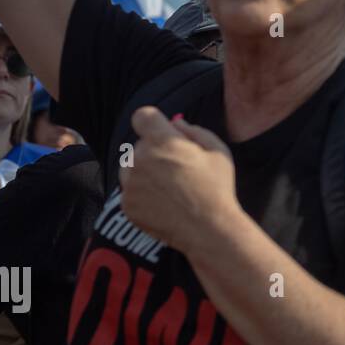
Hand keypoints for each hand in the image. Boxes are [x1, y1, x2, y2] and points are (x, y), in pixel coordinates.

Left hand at [118, 107, 239, 256]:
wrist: (208, 228)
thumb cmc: (217, 188)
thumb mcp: (218, 151)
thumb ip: (194, 131)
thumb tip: (176, 124)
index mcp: (162, 141)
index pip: (143, 116)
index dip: (153, 122)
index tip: (162, 132)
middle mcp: (140, 159)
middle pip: (138, 144)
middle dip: (153, 151)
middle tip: (176, 168)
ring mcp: (130, 183)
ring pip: (129, 167)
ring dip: (143, 171)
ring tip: (168, 186)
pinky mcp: (126, 204)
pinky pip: (129, 190)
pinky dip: (142, 193)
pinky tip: (164, 202)